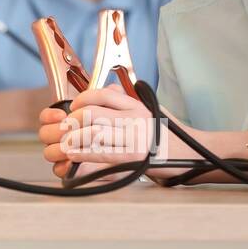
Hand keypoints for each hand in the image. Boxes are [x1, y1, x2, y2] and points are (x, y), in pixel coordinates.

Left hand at [37, 87, 153, 178]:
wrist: (181, 155)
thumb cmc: (156, 135)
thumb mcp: (144, 111)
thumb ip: (123, 100)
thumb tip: (101, 92)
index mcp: (135, 105)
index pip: (103, 94)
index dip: (82, 99)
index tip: (73, 107)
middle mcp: (135, 118)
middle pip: (91, 114)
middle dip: (72, 121)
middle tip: (65, 128)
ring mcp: (134, 138)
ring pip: (93, 133)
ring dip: (73, 138)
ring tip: (66, 142)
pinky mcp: (133, 157)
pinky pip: (101, 153)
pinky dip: (82, 153)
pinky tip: (73, 154)